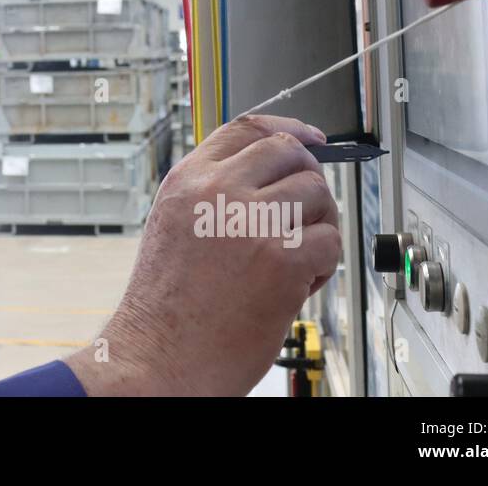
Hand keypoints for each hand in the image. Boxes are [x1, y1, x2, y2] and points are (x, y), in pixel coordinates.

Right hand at [65, 115, 339, 395]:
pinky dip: (323, 265)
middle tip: (309, 211)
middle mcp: (217, 192)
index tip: (312, 139)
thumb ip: (212, 194)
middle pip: (290, 153)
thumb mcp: (174, 226)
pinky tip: (296, 285)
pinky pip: (329, 241)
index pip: (247, 128)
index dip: (289, 128)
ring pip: (318, 196)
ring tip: (295, 259)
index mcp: (188, 181)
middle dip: (310, 180)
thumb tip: (269, 177)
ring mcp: (251, 223)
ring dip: (318, 226)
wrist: (158, 358)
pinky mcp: (282, 260)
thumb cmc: (165, 309)